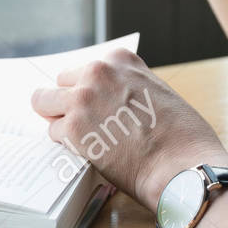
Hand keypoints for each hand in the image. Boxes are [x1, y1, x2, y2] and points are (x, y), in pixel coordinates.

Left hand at [31, 47, 227, 210]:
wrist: (182, 167)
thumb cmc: (181, 136)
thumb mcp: (157, 90)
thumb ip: (127, 85)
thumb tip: (109, 98)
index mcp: (120, 60)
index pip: (86, 69)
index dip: (91, 91)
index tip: (100, 106)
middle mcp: (98, 72)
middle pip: (62, 83)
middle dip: (70, 102)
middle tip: (88, 124)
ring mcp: (82, 98)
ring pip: (45, 102)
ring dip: (59, 119)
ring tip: (83, 138)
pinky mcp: (72, 128)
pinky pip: (53, 132)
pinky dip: (67, 145)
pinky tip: (91, 152)